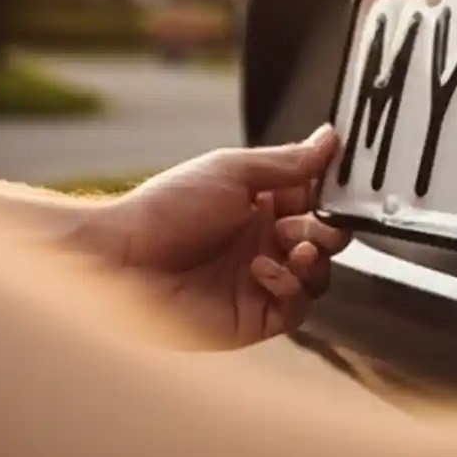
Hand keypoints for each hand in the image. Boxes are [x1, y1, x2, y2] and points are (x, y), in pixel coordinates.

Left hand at [73, 125, 350, 346]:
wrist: (119, 261)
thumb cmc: (162, 211)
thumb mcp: (231, 171)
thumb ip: (286, 161)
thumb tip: (327, 139)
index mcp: (260, 205)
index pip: (315, 201)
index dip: (329, 197)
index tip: (337, 189)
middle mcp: (263, 243)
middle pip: (325, 241)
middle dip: (326, 230)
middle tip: (306, 225)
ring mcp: (260, 282)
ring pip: (318, 276)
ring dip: (314, 259)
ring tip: (292, 248)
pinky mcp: (254, 317)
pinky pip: (296, 309)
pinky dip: (290, 287)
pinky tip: (262, 269)